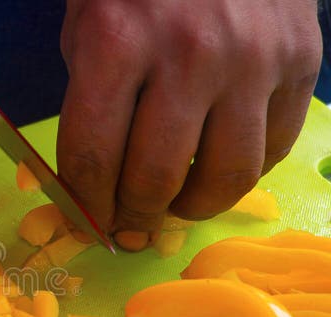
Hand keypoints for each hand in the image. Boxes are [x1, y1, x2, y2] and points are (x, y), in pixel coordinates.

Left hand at [58, 0, 321, 250]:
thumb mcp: (87, 30)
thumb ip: (88, 107)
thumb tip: (92, 187)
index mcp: (116, 42)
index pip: (92, 157)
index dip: (84, 203)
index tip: (86, 219)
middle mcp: (189, 54)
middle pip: (157, 178)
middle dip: (133, 214)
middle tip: (128, 220)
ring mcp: (252, 59)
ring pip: (225, 178)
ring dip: (190, 207)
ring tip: (173, 204)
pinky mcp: (300, 61)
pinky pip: (272, 148)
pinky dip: (240, 171)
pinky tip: (215, 164)